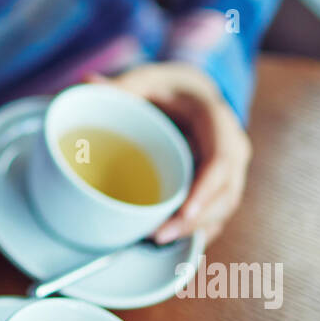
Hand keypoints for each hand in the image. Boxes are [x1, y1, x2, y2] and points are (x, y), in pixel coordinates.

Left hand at [86, 62, 251, 243]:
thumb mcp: (147, 78)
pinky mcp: (219, 187)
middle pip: (226, 193)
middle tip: (158, 236)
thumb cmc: (170, 87)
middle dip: (196, 220)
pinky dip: (195, 229)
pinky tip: (171, 242)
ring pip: (223, 209)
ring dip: (194, 229)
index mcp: (217, 120)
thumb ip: (121, 85)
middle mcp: (232, 147)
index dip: (206, 189)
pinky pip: (215, 214)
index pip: (221, 160)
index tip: (183, 211)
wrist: (192, 92)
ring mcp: (229, 170)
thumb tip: (87, 85)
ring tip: (157, 241)